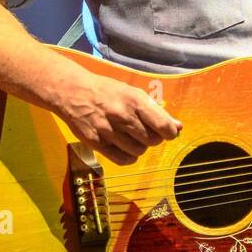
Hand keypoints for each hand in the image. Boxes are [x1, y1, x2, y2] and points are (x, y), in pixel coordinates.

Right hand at [55, 71, 181, 164]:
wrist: (73, 92)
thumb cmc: (107, 92)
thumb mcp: (133, 93)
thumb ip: (156, 111)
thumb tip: (178, 127)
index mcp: (135, 101)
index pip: (164, 126)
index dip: (170, 133)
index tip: (167, 133)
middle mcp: (122, 116)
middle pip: (152, 141)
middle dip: (153, 139)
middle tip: (144, 131)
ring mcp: (108, 130)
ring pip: (138, 151)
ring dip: (139, 147)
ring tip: (131, 137)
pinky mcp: (96, 142)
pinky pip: (122, 160)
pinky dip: (129, 157)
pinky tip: (125, 148)